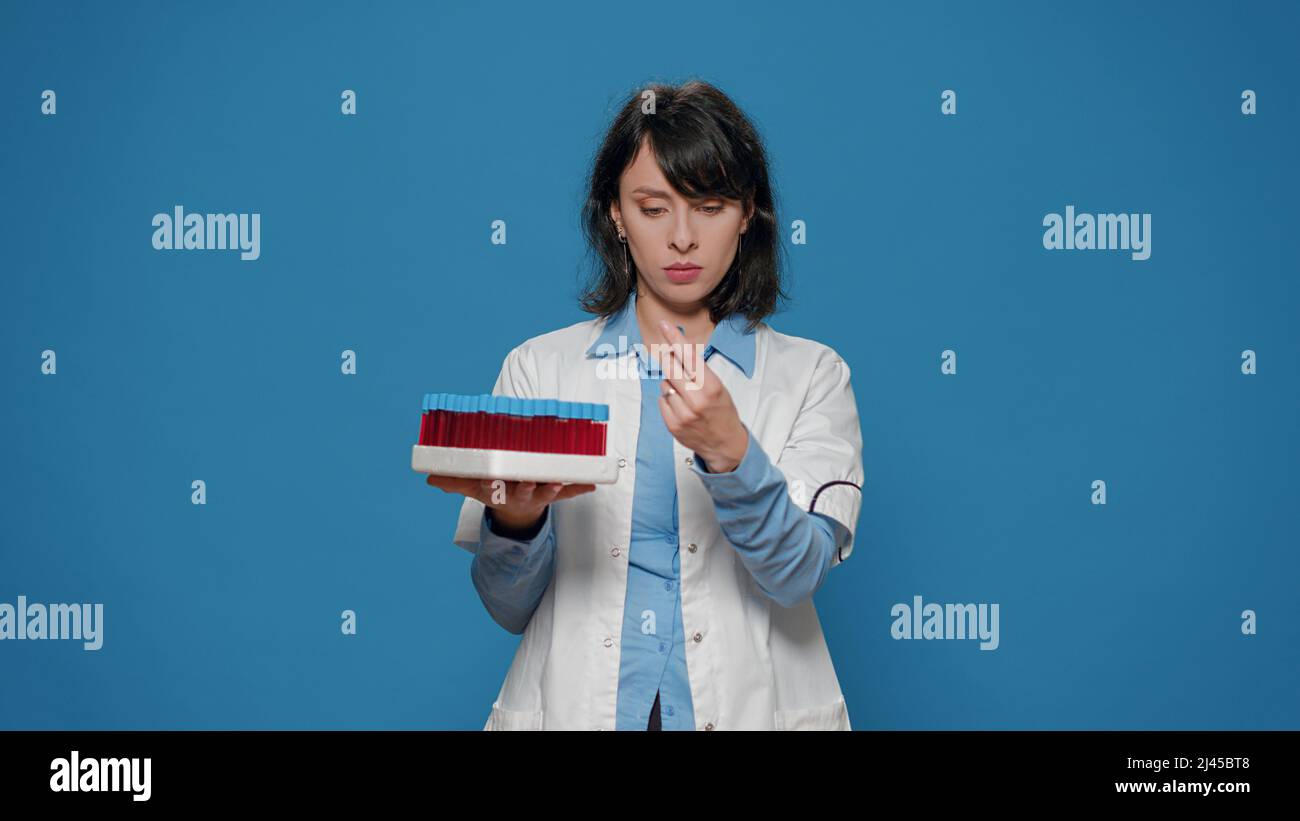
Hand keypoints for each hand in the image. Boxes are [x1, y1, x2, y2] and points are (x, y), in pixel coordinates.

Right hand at [424, 475, 595, 531]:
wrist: (517, 514)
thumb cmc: (497, 491)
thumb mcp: (475, 488)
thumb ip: (455, 481)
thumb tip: (429, 478)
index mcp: (500, 492)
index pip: (494, 489)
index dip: (494, 486)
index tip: (492, 481)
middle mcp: (520, 495)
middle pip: (524, 492)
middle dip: (527, 487)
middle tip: (531, 480)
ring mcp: (538, 495)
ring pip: (547, 493)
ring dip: (554, 488)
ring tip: (560, 482)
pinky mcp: (555, 494)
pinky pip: (569, 493)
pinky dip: (580, 488)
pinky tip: (592, 484)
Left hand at [653, 318, 748, 472]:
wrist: (725, 444)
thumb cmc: (722, 411)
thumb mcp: (718, 387)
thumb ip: (698, 371)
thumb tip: (675, 350)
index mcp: (711, 387)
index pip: (689, 357)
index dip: (675, 339)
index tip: (664, 325)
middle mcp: (696, 400)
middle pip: (670, 368)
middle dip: (668, 358)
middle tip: (667, 353)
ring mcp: (683, 414)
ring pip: (664, 385)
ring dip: (671, 384)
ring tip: (686, 394)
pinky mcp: (673, 425)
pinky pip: (662, 401)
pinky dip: (668, 399)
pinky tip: (681, 406)